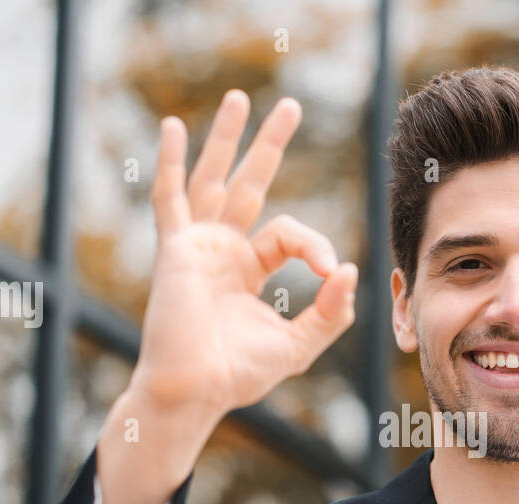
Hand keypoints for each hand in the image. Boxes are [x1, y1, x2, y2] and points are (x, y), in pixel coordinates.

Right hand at [130, 90, 358, 419]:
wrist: (195, 391)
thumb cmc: (238, 374)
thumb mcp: (299, 344)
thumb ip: (329, 312)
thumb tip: (350, 270)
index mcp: (247, 269)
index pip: (287, 234)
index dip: (315, 245)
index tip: (329, 271)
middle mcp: (222, 251)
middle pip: (249, 184)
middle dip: (269, 145)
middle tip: (292, 107)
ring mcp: (197, 246)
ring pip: (213, 179)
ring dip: (226, 138)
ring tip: (239, 97)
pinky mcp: (177, 249)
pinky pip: (170, 198)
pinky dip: (169, 162)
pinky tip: (172, 127)